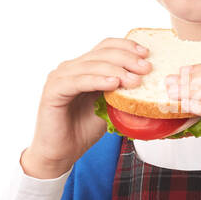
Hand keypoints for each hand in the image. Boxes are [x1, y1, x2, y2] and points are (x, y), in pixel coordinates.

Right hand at [21, 36, 152, 177]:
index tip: (146, 54)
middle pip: (101, 53)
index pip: (106, 47)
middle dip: (127, 59)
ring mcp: (60, 78)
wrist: (61, 153)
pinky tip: (113, 84)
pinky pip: (78, 81)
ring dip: (116, 70)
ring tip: (134, 80)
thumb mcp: (110, 107)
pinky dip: (97, 80)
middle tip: (146, 68)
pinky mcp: (53, 91)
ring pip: (91, 65)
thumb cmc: (83, 130)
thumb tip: (147, 84)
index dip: (126, 46)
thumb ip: (122, 93)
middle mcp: (71, 68)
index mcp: (85, 68)